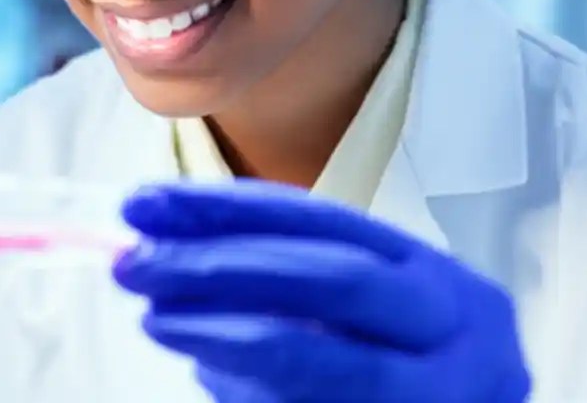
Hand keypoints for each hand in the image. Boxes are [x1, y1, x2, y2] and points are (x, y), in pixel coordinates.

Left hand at [112, 181, 530, 402]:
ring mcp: (437, 397)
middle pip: (334, 281)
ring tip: (155, 319)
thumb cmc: (390, 362)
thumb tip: (152, 236)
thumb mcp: (353, 305)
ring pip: (321, 362)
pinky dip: (246, 392)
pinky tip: (206, 372)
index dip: (227, 208)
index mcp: (432, 275)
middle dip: (223, 266)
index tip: (143, 203)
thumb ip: (272, 270)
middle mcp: (453, 334)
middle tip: (133, 263)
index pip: (323, 221)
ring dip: (219, 337)